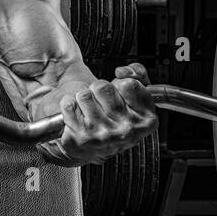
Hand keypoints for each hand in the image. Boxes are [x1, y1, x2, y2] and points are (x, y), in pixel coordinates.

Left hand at [37, 63, 157, 165]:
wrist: (94, 143)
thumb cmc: (114, 116)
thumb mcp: (135, 94)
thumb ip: (137, 73)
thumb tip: (122, 72)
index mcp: (147, 120)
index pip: (128, 84)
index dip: (119, 84)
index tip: (118, 95)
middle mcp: (127, 132)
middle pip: (103, 87)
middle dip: (98, 90)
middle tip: (101, 102)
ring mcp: (104, 137)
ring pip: (84, 95)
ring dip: (83, 98)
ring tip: (89, 109)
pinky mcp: (82, 138)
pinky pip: (69, 105)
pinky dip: (69, 104)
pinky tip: (77, 115)